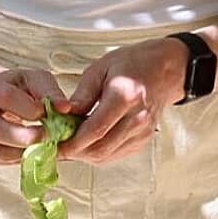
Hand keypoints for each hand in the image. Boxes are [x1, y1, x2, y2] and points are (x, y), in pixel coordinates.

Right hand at [0, 66, 71, 164]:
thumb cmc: (14, 85)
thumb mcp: (31, 78)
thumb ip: (48, 90)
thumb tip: (65, 108)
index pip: (7, 98)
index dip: (31, 110)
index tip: (50, 115)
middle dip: (26, 138)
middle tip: (50, 138)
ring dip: (25, 154)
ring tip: (44, 147)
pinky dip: (17, 160)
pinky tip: (30, 151)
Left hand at [58, 37, 186, 163]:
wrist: (162, 69)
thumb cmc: (131, 63)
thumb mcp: (99, 69)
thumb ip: (82, 94)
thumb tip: (63, 114)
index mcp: (124, 96)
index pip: (96, 129)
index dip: (73, 140)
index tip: (55, 142)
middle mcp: (137, 118)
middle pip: (101, 147)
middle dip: (75, 151)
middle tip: (56, 146)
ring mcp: (143, 131)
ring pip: (107, 155)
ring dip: (84, 154)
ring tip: (67, 145)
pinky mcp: (143, 139)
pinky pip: (116, 154)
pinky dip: (98, 153)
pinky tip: (85, 143)